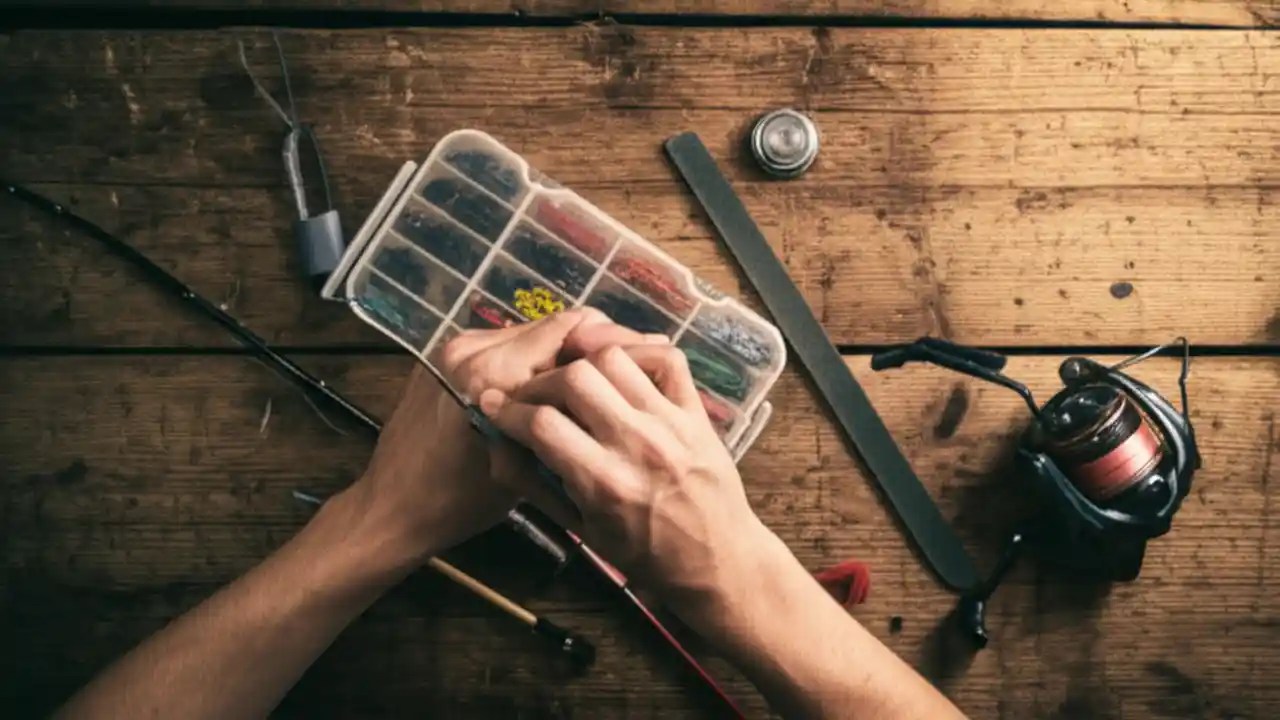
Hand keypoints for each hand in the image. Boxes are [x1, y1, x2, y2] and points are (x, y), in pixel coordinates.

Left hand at [349, 309, 657, 564]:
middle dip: (591, 347)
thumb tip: (615, 391)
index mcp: (491, 371)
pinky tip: (553, 389)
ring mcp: (454, 346)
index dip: (613, 342)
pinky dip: (533, 361)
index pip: (570, 328)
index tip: (642, 360)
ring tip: (595, 383)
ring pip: (531, 334)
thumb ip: (564, 420)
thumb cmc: (459, 503)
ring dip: (562, 354)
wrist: (392, 508)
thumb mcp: (526, 468)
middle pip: (553, 326)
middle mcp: (471, 346)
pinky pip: (505, 346)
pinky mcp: (445, 354)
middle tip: (627, 371)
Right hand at [478, 342, 772, 623]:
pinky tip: (618, 364)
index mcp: (605, 483)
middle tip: (533, 396)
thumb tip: (500, 446)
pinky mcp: (696, 412)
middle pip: (573, 379)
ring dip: (582, 362)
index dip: (508, 411)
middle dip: (540, 382)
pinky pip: (666, 358)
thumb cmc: (647, 557)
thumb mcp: (585, 533)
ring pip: (614, 359)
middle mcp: (637, 444)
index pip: (541, 424)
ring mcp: (670, 423)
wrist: (719, 561)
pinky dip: (637, 350)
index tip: (495, 407)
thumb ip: (542, 487)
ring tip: (571, 379)